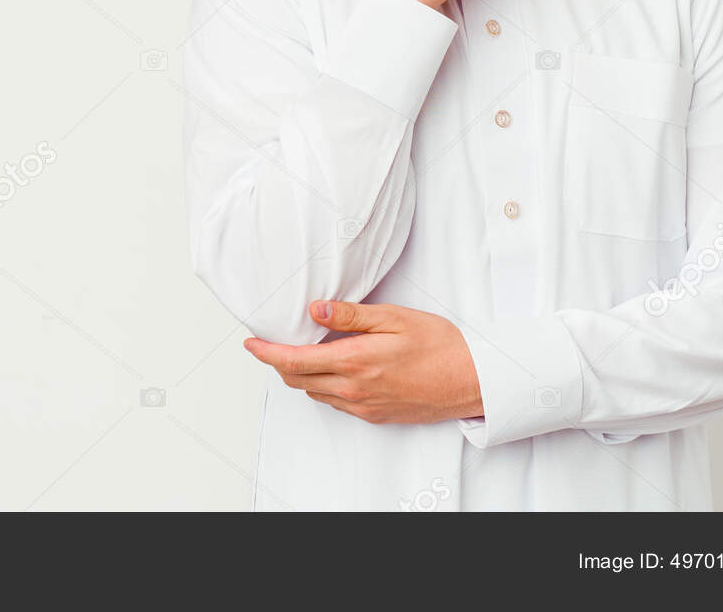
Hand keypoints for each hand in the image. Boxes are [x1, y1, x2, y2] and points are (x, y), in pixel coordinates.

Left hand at [243, 300, 482, 424]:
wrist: (470, 380)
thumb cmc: (439, 345)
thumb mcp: (394, 317)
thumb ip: (351, 315)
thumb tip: (315, 308)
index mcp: (354, 360)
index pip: (293, 361)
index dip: (267, 353)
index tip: (252, 343)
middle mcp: (353, 388)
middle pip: (297, 379)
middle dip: (279, 362)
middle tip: (272, 342)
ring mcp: (362, 405)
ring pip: (315, 391)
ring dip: (302, 373)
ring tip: (306, 350)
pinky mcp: (373, 415)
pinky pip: (336, 402)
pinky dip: (325, 384)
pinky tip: (336, 367)